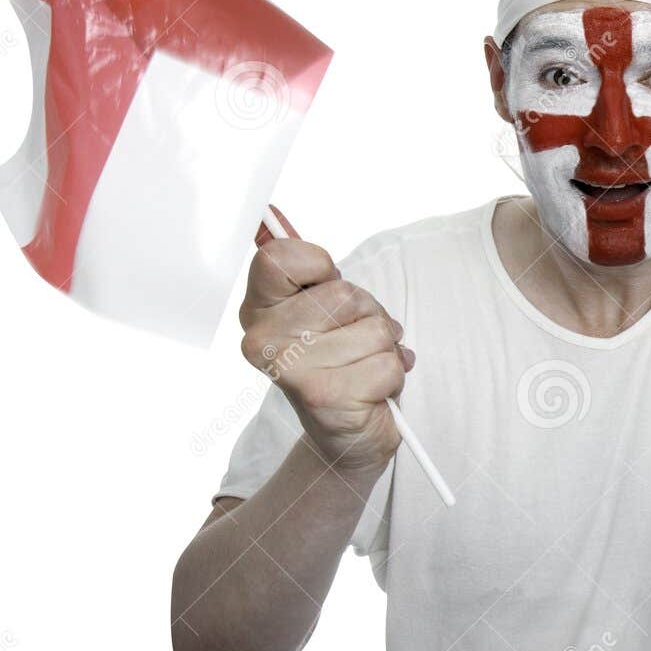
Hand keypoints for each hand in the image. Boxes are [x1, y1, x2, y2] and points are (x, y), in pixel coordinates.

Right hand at [238, 213, 411, 472]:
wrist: (346, 436)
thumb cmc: (340, 362)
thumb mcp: (322, 310)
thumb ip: (301, 266)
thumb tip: (271, 214)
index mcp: (256, 310)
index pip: (278, 255)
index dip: (320, 266)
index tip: (325, 287)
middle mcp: (261, 340)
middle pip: (343, 293)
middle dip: (368, 315)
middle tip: (356, 342)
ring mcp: (290, 370)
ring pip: (374, 328)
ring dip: (385, 349)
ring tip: (365, 367)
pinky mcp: (324, 396)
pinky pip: (388, 363)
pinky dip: (393, 376)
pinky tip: (372, 391)